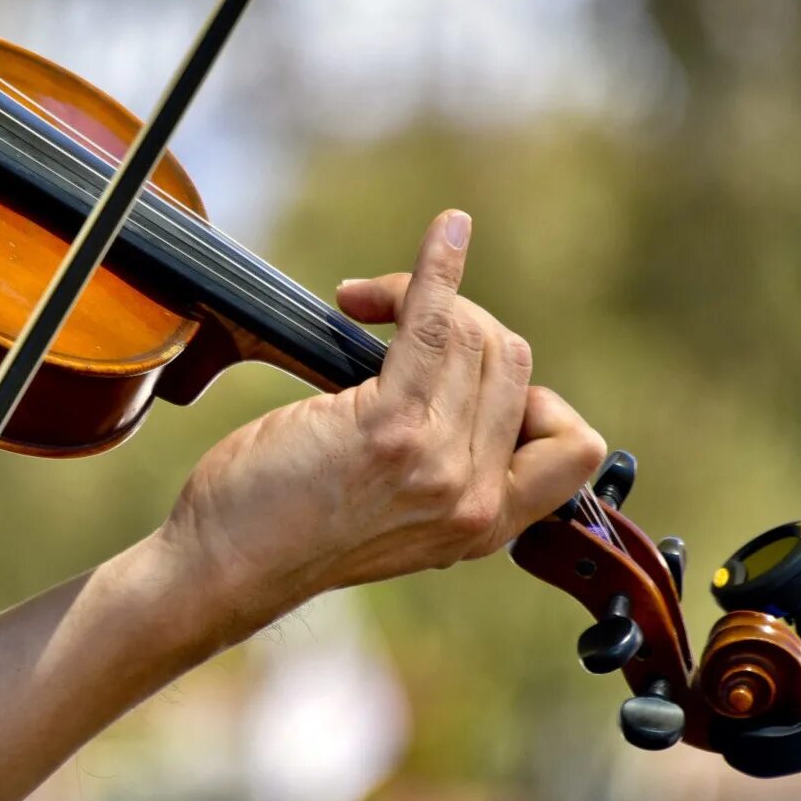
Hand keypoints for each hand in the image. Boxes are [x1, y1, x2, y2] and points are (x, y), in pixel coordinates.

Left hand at [154, 210, 605, 640]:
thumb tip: (466, 371)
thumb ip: (445, 465)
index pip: (574, 445)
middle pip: (513, 365)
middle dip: (460, 322)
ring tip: (365, 303)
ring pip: (476, 339)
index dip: (534, 397)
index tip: (467, 381)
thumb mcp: (397, 512)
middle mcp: (476, 502)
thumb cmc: (289, 526)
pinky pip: (435, 325)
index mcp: (488, 526)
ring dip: (422, 296)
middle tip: (385, 321)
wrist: (226, 564)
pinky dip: (438, 271)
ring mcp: (438, 466)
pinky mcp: (389, 430)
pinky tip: (445, 236)